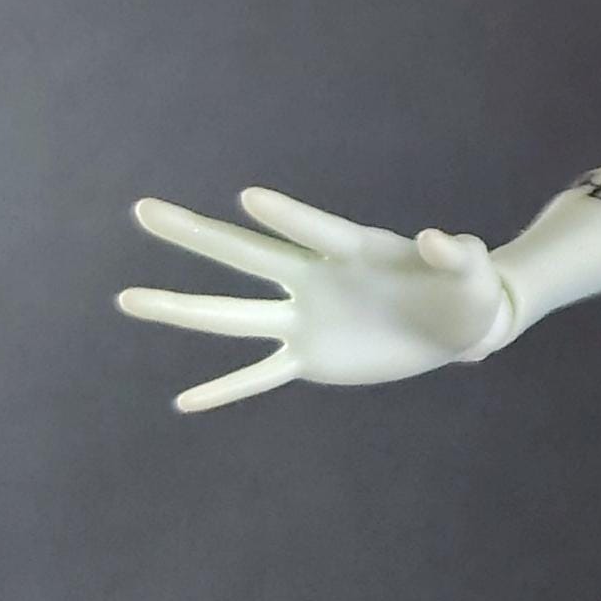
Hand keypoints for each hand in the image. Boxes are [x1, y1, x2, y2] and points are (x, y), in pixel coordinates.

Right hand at [118, 189, 510, 411]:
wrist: (458, 325)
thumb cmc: (466, 288)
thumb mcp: (473, 271)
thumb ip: (460, 253)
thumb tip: (437, 239)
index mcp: (354, 249)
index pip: (314, 230)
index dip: (286, 216)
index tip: (248, 198)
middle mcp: (315, 278)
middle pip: (247, 254)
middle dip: (196, 233)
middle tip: (143, 210)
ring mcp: (305, 319)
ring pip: (233, 316)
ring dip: (181, 308)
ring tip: (127, 298)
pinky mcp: (309, 358)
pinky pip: (259, 376)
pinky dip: (225, 390)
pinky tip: (184, 402)